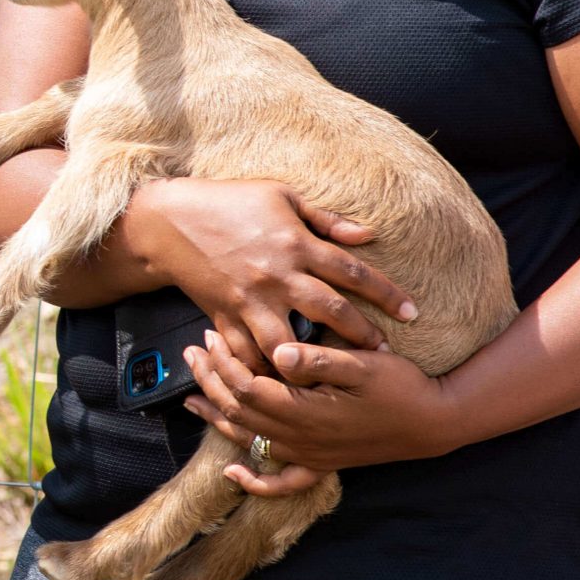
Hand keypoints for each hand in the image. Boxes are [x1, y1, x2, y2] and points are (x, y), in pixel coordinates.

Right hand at [126, 176, 415, 369]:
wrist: (168, 221)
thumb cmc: (229, 201)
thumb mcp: (281, 196)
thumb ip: (325, 219)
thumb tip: (368, 235)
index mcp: (294, 243)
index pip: (352, 270)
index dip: (386, 293)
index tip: (411, 313)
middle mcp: (276, 274)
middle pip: (329, 310)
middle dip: (361, 334)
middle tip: (385, 352)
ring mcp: (248, 299)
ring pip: (289, 341)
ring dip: (314, 362)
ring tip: (334, 377)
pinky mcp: (223, 315)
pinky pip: (246, 351)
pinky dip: (264, 369)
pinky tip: (283, 383)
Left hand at [181, 327, 455, 490]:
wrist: (435, 421)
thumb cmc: (401, 386)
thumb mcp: (364, 364)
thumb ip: (319, 361)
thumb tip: (278, 354)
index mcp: (306, 410)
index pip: (247, 387)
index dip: (223, 363)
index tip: (210, 337)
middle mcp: (301, 438)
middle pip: (240, 411)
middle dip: (211, 381)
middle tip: (193, 353)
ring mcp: (310, 455)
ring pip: (250, 440)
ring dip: (218, 417)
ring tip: (192, 396)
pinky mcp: (323, 464)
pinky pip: (283, 482)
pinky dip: (254, 481)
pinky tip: (233, 472)